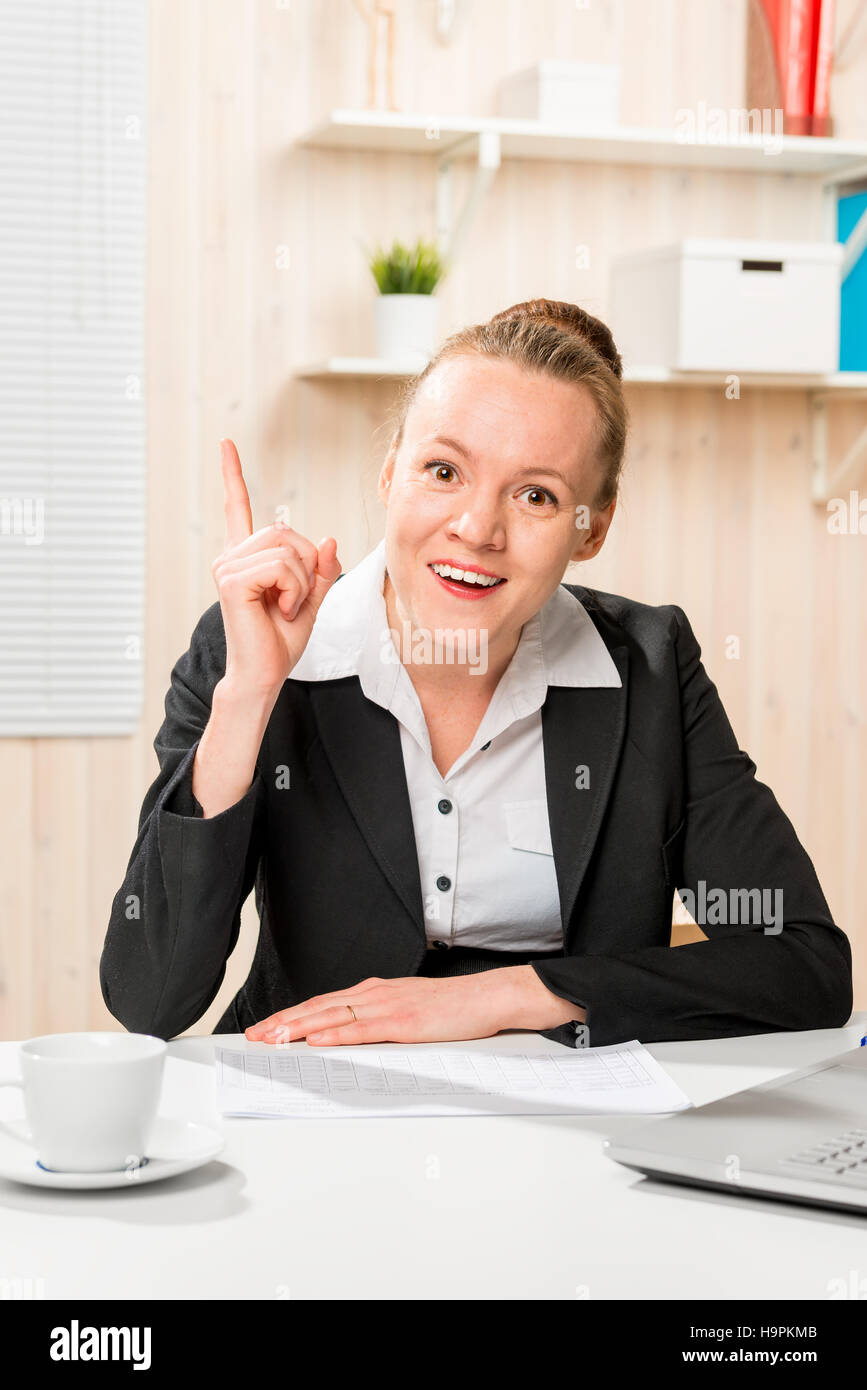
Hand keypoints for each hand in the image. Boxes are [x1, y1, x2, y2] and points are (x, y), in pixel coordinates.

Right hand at [213, 438, 341, 695]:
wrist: (264, 676)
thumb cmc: (281, 642)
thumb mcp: (311, 601)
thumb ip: (321, 571)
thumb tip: (330, 540)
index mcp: (246, 558)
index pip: (238, 508)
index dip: (233, 476)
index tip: (226, 443)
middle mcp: (231, 557)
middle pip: (287, 532)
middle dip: (307, 566)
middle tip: (295, 601)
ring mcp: (227, 566)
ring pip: (288, 549)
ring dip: (302, 583)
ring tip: (286, 609)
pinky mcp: (231, 580)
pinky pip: (282, 567)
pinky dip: (294, 591)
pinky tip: (281, 611)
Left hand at [244, 967, 585, 1045]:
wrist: (488, 998)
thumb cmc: (453, 1008)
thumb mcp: (409, 1009)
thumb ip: (380, 1020)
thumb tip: (352, 1035)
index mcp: (375, 992)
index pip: (324, 1003)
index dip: (292, 1015)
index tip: (267, 1026)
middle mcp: (375, 994)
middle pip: (319, 1007)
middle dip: (283, 1021)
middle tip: (254, 1034)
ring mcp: (388, 1006)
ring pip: (332, 1016)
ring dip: (298, 1027)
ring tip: (271, 1038)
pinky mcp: (403, 1022)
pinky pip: (361, 1029)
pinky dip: (334, 1033)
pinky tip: (314, 1039)